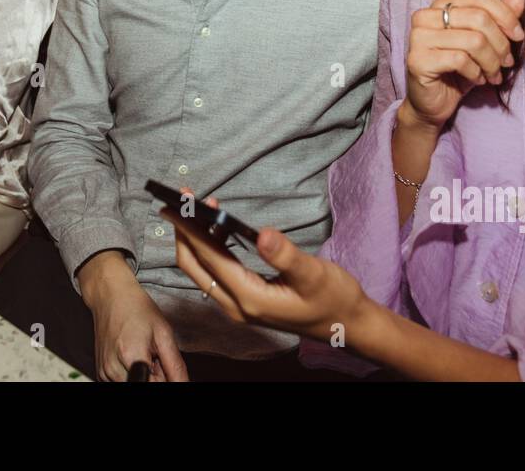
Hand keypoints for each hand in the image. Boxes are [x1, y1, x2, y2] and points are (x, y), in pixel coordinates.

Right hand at [77, 251, 187, 381]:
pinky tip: (131, 356)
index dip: (165, 377)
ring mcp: (104, 372)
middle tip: (153, 355)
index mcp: (132, 358)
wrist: (111, 295)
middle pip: (144, 386)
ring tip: (142, 353)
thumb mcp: (164, 333)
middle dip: (155, 377)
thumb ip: (175, 365)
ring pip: (133, 385)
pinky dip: (130, 375)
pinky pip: (121, 383)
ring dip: (143, 376)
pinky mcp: (100, 373)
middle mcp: (113, 369)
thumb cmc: (136, 309)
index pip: (157, 386)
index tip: (163, 362)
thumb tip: (184, 384)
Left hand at [161, 192, 368, 343]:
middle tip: (181, 200)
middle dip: (183, 232)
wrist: (347, 324)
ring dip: (195, 239)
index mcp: (250, 298)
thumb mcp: (314, 274)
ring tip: (198, 208)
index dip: (190, 229)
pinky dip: (209, 249)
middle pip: (194, 267)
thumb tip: (262, 233)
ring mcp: (239, 305)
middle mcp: (237, 305)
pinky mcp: (245, 300)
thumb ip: (286, 255)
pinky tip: (216, 229)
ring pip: (202, 271)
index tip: (177, 204)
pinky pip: (216, 273)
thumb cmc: (334, 299)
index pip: (209, 258)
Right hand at [404, 0, 524, 128]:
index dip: (506, 15)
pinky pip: (460, 60)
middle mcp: (425, 16)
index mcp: (440, 5)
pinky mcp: (418, 60)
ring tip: (494, 75)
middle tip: (507, 63)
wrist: (433, 103)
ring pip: (473, 40)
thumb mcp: (484, 42)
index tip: (519, 36)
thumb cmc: (458, 70)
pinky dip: (476, 73)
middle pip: (479, 18)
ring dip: (491, 62)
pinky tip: (478, 80)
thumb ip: (499, 18)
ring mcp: (418, 37)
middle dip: (501, 44)